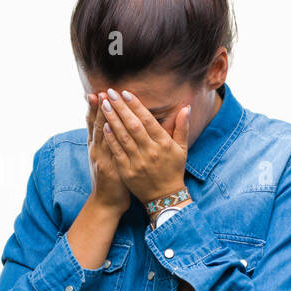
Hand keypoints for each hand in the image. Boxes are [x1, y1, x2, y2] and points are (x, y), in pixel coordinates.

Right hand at [85, 92, 131, 214]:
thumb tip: (113, 125)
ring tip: (103, 103)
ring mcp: (101, 159)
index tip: (96, 93)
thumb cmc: (112, 179)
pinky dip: (108, 138)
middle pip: (95, 126)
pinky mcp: (108, 168)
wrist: (107, 202)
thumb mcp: (108, 158)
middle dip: (97, 109)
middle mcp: (96, 150)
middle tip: (98, 92)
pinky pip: (109, 150)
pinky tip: (109, 128)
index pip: (94, 124)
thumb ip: (110, 142)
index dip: (94, 109)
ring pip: (100, 135)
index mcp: (97, 146)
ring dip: (102, 118)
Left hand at [99, 88, 191, 204]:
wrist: (165, 197)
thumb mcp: (182, 149)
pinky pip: (117, 152)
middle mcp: (151, 152)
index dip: (136, 106)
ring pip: (123, 137)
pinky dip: (111, 138)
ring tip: (103, 104)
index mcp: (164, 144)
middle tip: (109, 92)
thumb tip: (186, 107)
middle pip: (133, 126)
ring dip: (112, 119)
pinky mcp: (127, 171)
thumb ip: (182, 127)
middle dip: (121, 108)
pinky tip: (103, 125)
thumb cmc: (174, 170)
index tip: (126, 93)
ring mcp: (138, 162)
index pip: (148, 121)